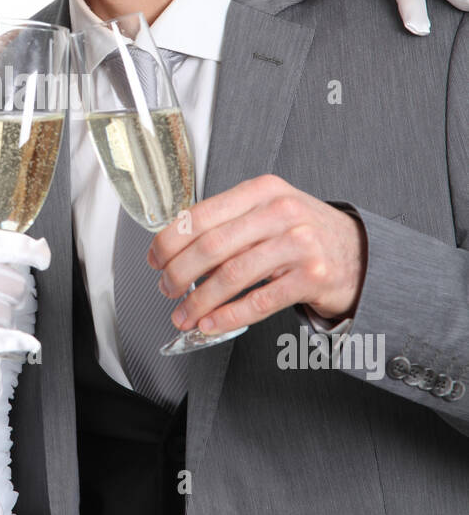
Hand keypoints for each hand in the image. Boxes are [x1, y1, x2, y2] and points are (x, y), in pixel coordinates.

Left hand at [147, 176, 366, 336]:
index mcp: (262, 191)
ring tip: (183, 314)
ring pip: (232, 276)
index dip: (171, 240)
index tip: (155, 258)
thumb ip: (229, 221)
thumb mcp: (269, 210)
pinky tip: (211, 324)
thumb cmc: (304, 232)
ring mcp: (299, 244)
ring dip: (199, 300)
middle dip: (179, 273)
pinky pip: (260, 301)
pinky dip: (229, 316)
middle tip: (165, 289)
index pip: (202, 215)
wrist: (360, 251)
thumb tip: (176, 247)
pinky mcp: (312, 277)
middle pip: (212, 246)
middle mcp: (281, 212)